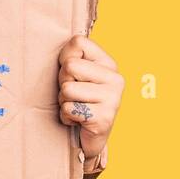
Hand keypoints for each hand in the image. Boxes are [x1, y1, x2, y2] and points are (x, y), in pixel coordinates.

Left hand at [57, 35, 123, 167]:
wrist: (90, 136)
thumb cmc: (78, 99)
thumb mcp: (75, 73)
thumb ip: (72, 55)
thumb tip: (71, 44)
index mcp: (109, 63)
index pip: (78, 42)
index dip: (65, 58)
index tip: (73, 73)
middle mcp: (116, 79)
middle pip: (70, 66)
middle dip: (63, 81)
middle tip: (73, 94)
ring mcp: (113, 99)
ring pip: (67, 88)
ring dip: (64, 101)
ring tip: (76, 106)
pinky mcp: (104, 118)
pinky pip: (68, 109)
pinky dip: (66, 116)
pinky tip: (78, 119)